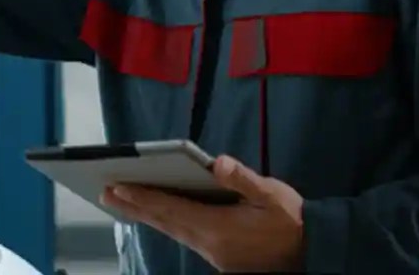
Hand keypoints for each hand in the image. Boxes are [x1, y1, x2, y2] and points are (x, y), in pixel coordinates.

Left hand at [101, 155, 304, 272]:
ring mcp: (213, 254)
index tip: (117, 187)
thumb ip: (243, 178)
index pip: (171, 209)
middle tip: (105, 192)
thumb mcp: (271, 194)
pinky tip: (158, 215)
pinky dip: (166, 223)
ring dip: (147, 215)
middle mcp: (209, 244)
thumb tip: (217, 162)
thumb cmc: (291, 219)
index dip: (142, 197)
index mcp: (219, 228)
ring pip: (172, 231)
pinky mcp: (219, 256)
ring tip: (122, 201)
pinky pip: (185, 236)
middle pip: (164, 223)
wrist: (312, 250)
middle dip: (134, 207)